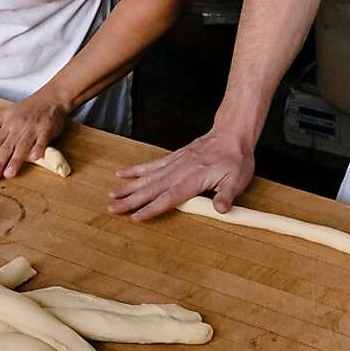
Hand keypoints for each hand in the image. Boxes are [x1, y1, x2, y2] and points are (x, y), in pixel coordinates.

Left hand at [0, 91, 67, 179]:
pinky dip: (38, 149)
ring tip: (9, 174)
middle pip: (6, 147)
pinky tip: (34, 158)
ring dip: (16, 160)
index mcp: (6, 125)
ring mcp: (32, 130)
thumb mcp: (4, 114)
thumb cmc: (27, 108)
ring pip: (22, 146)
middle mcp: (17, 128)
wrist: (51, 98)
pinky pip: (42, 141)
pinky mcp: (46, 131)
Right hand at [108, 124, 256, 220]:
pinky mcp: (173, 157)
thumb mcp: (237, 178)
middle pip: (151, 188)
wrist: (231, 133)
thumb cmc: (235, 158)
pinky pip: (151, 165)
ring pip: (147, 177)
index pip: (169, 197)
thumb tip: (220, 210)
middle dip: (131, 200)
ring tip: (112, 194)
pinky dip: (136, 170)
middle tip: (112, 208)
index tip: (136, 217)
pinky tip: (123, 174)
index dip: (152, 208)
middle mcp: (180, 170)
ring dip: (128, 186)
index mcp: (194, 178)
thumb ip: (226, 195)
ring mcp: (174, 163)